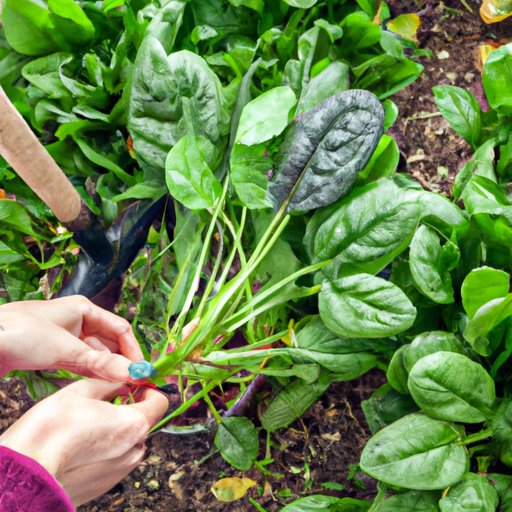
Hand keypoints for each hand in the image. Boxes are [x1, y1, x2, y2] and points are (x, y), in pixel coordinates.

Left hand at [0, 295, 143, 381]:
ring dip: (106, 369)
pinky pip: (79, 362)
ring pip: (94, 354)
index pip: (120, 329)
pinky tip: (96, 385)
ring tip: (117, 388)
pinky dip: (89, 373)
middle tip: (132, 383)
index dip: (133, 350)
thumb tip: (135, 374)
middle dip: (121, 361)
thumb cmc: (23, 335)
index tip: (142, 372)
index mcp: (84, 308)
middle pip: (109, 342)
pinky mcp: (52, 352)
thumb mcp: (67, 350)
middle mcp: (77, 320)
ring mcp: (64, 336)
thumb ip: (102, 364)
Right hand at [0, 379, 167, 505]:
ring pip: (128, 440)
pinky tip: (82, 444)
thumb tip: (123, 382)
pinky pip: (115, 458)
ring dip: (116, 430)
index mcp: (134, 424)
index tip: (133, 385)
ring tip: (87, 426)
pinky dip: (106, 449)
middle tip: (102, 403)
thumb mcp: (83, 390)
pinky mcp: (106, 484)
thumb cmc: (52, 429)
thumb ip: (111, 383)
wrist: (26, 472)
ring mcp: (122, 470)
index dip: (148, 389)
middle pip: (143, 421)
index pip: (160, 402)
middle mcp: (134, 449)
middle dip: (128, 409)